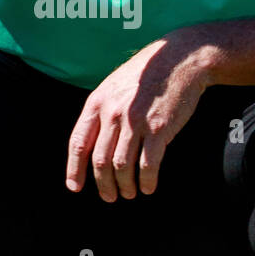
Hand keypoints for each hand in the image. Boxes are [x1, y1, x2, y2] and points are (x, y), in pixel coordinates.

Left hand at [65, 32, 213, 201]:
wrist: (180, 59)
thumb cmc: (147, 73)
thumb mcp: (115, 85)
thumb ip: (102, 110)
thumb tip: (93, 142)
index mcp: (97, 102)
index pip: (78, 143)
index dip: (74, 169)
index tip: (75, 187)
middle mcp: (113, 113)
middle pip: (100, 160)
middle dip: (103, 185)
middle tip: (110, 196)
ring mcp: (136, 121)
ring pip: (122, 166)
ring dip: (125, 186)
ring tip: (130, 193)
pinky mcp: (159, 128)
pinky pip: (148, 164)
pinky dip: (147, 181)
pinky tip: (148, 187)